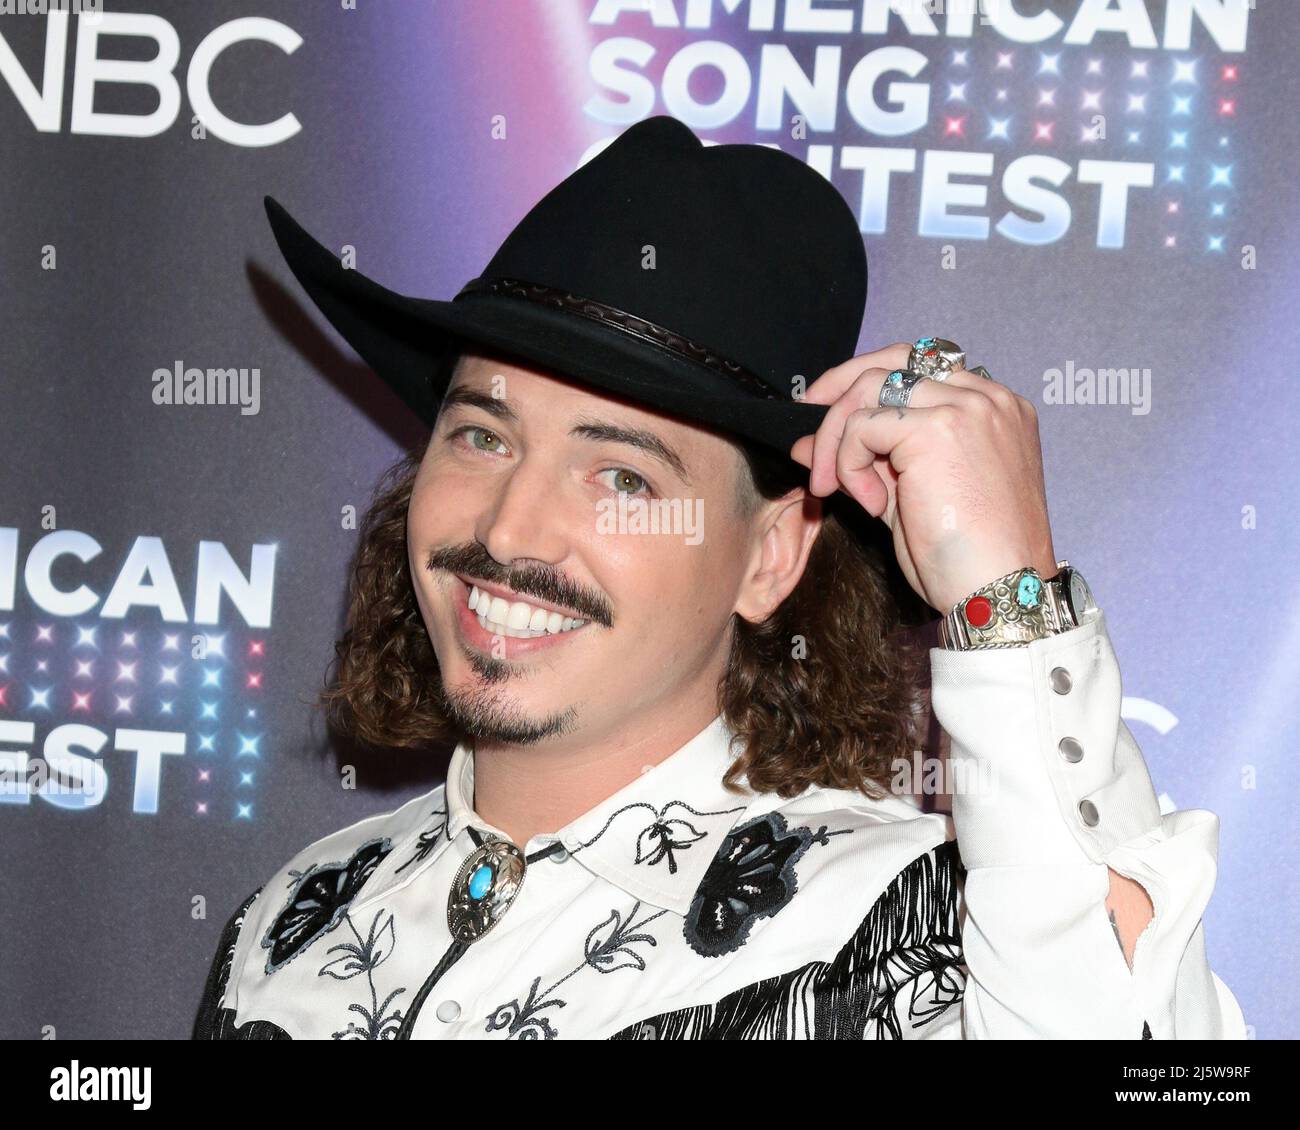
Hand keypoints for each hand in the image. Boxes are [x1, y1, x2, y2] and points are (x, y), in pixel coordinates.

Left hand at [788, 343, 1057, 612]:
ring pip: (870, 388)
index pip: (920, 366)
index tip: (828, 415)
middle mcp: (986, 398)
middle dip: (838, 390)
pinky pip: (862, 426)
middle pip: (893, 360)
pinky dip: (849, 463)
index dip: (866, 387)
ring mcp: (964, 408)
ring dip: (835, 438)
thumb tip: (807, 442)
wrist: (1000, 591)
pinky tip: (870, 504)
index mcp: (992, 408)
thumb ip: (869, 460)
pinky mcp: (937, 429)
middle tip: (806, 433)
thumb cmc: (966, 558)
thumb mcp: (911, 496)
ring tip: (833, 488)